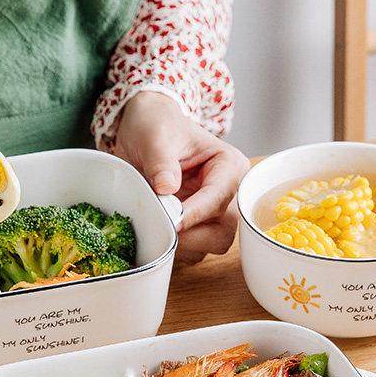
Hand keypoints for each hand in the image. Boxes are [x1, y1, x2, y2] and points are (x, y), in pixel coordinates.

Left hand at [112, 91, 249, 262]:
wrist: (145, 130)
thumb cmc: (157, 126)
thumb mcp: (155, 136)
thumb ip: (161, 161)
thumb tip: (167, 188)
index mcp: (229, 166)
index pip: (218, 198)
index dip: (195, 214)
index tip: (172, 222)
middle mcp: (230, 193)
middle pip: (223, 230)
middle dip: (193, 235)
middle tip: (161, 228)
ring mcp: (215, 213)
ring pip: (212, 244)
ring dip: (184, 244)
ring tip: (157, 226)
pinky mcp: (200, 226)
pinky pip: (195, 249)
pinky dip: (177, 248)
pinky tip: (158, 231)